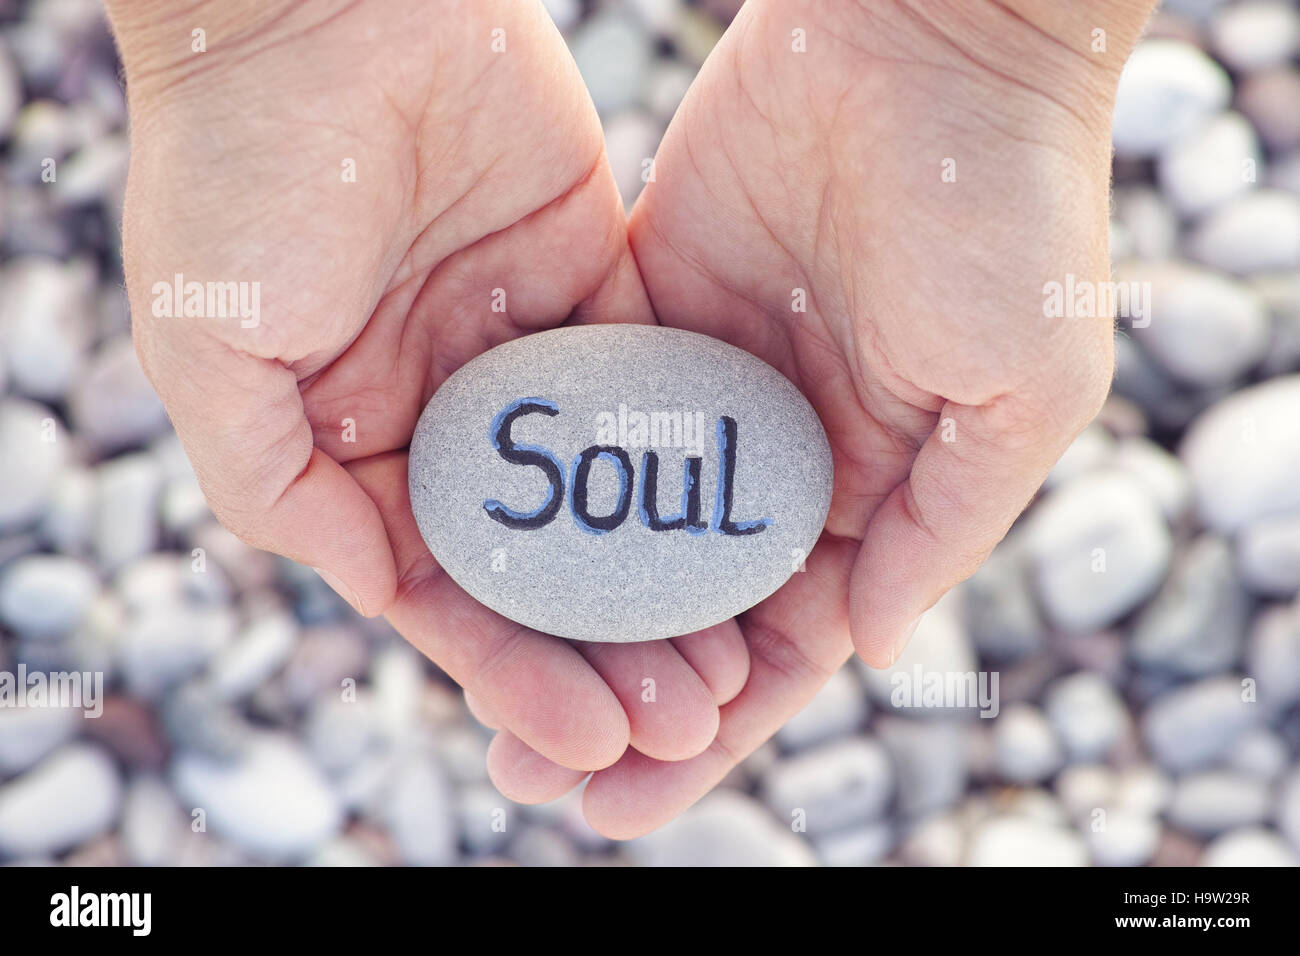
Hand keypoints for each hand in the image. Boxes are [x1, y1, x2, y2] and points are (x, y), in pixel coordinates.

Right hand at [108, 0, 747, 786]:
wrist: (321, 8)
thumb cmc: (240, 175)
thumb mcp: (212, 355)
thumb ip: (277, 487)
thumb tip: (375, 594)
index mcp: (356, 446)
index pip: (447, 592)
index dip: (513, 673)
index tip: (588, 738)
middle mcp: (448, 415)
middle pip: (544, 562)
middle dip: (607, 649)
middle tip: (685, 718)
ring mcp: (527, 354)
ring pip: (610, 495)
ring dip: (668, 582)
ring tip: (735, 661)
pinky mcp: (597, 283)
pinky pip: (653, 390)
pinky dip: (692, 465)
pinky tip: (745, 535)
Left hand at [486, 0, 1157, 835]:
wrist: (931, 43)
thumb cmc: (1005, 213)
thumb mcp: (1018, 390)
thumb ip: (941, 522)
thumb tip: (859, 643)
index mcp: (870, 492)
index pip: (780, 645)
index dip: (714, 732)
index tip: (634, 802)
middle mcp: (779, 455)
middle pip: (681, 606)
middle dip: (611, 691)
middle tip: (523, 770)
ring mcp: (705, 387)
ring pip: (619, 525)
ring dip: (556, 611)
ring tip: (475, 686)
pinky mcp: (645, 309)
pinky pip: (584, 414)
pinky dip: (538, 484)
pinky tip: (470, 548)